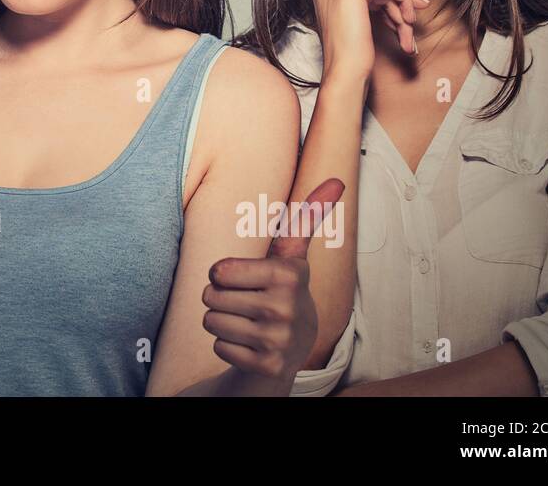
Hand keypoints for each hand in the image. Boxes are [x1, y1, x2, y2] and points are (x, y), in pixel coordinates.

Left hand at [201, 177, 345, 381]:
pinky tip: (249, 346)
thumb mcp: (291, 256)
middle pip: (210, 296)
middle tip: (246, 304)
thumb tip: (337, 180)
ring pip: (211, 321)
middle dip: (219, 299)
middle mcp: (286, 308)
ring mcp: (278, 340)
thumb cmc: (281, 292)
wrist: (291, 350)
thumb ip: (306, 218)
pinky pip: (219, 347)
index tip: (245, 280)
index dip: (223, 275)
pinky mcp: (267, 366)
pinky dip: (228, 347)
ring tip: (247, 323)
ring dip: (222, 323)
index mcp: (289, 274)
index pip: (219, 270)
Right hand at [310, 0, 429, 80]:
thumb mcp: (358, 19)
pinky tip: (408, 21)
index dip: (388, 2)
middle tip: (413, 24)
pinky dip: (404, 1)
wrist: (344, 71)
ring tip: (408, 37)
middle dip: (399, 7)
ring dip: (401, 13)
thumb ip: (372, 1)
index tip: (407, 17)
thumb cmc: (351, 53)